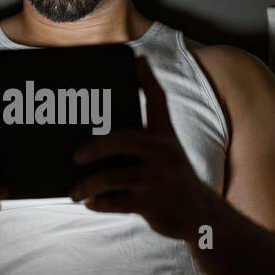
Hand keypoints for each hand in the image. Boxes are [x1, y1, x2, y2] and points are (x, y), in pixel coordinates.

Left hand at [69, 56, 217, 239]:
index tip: (137, 59)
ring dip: (87, 185)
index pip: (158, 101)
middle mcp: (163, 153)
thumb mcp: (167, 152)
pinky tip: (90, 203)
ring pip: (111, 177)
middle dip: (92, 146)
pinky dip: (98, 203)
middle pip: (120, 140)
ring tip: (74, 192)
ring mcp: (157, 179)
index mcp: (164, 136)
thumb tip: (107, 124)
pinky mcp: (152, 203)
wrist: (200, 214)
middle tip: (75, 156)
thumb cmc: (173, 179)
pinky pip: (115, 202)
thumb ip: (144, 137)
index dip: (148, 78)